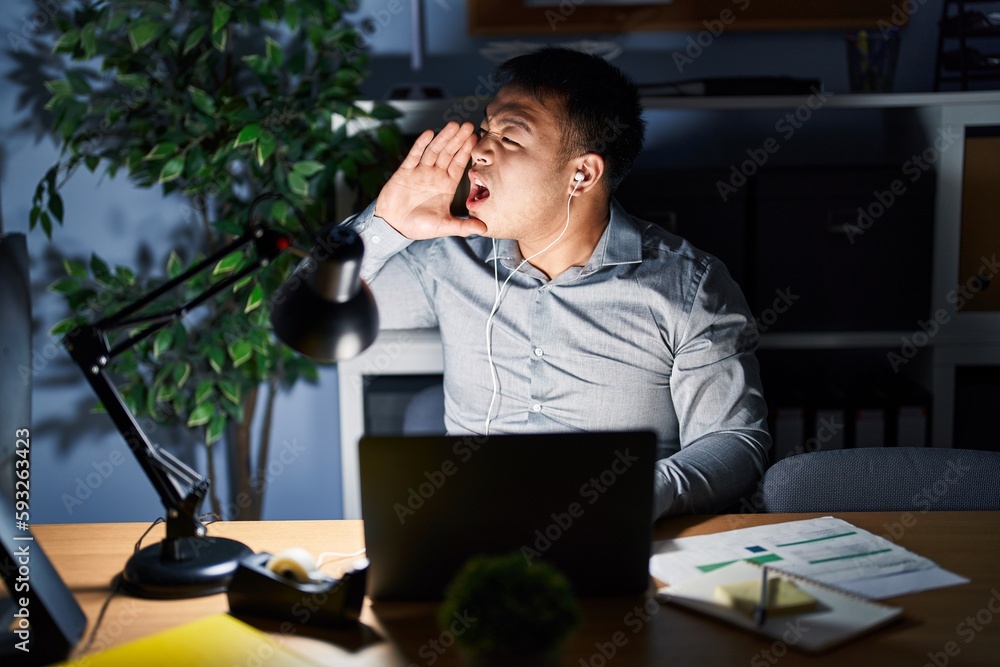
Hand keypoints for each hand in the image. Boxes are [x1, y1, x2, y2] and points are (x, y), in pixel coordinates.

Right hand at [374, 121, 485, 239]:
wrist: (393, 227)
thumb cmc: (419, 227)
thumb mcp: (444, 226)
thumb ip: (463, 226)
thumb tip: (485, 229)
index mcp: (446, 185)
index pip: (459, 164)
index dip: (466, 151)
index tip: (475, 138)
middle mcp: (434, 175)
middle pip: (448, 153)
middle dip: (458, 139)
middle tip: (468, 125)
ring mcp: (420, 172)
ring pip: (433, 151)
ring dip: (443, 138)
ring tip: (453, 125)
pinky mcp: (405, 172)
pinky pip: (414, 156)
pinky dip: (421, 145)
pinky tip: (429, 133)